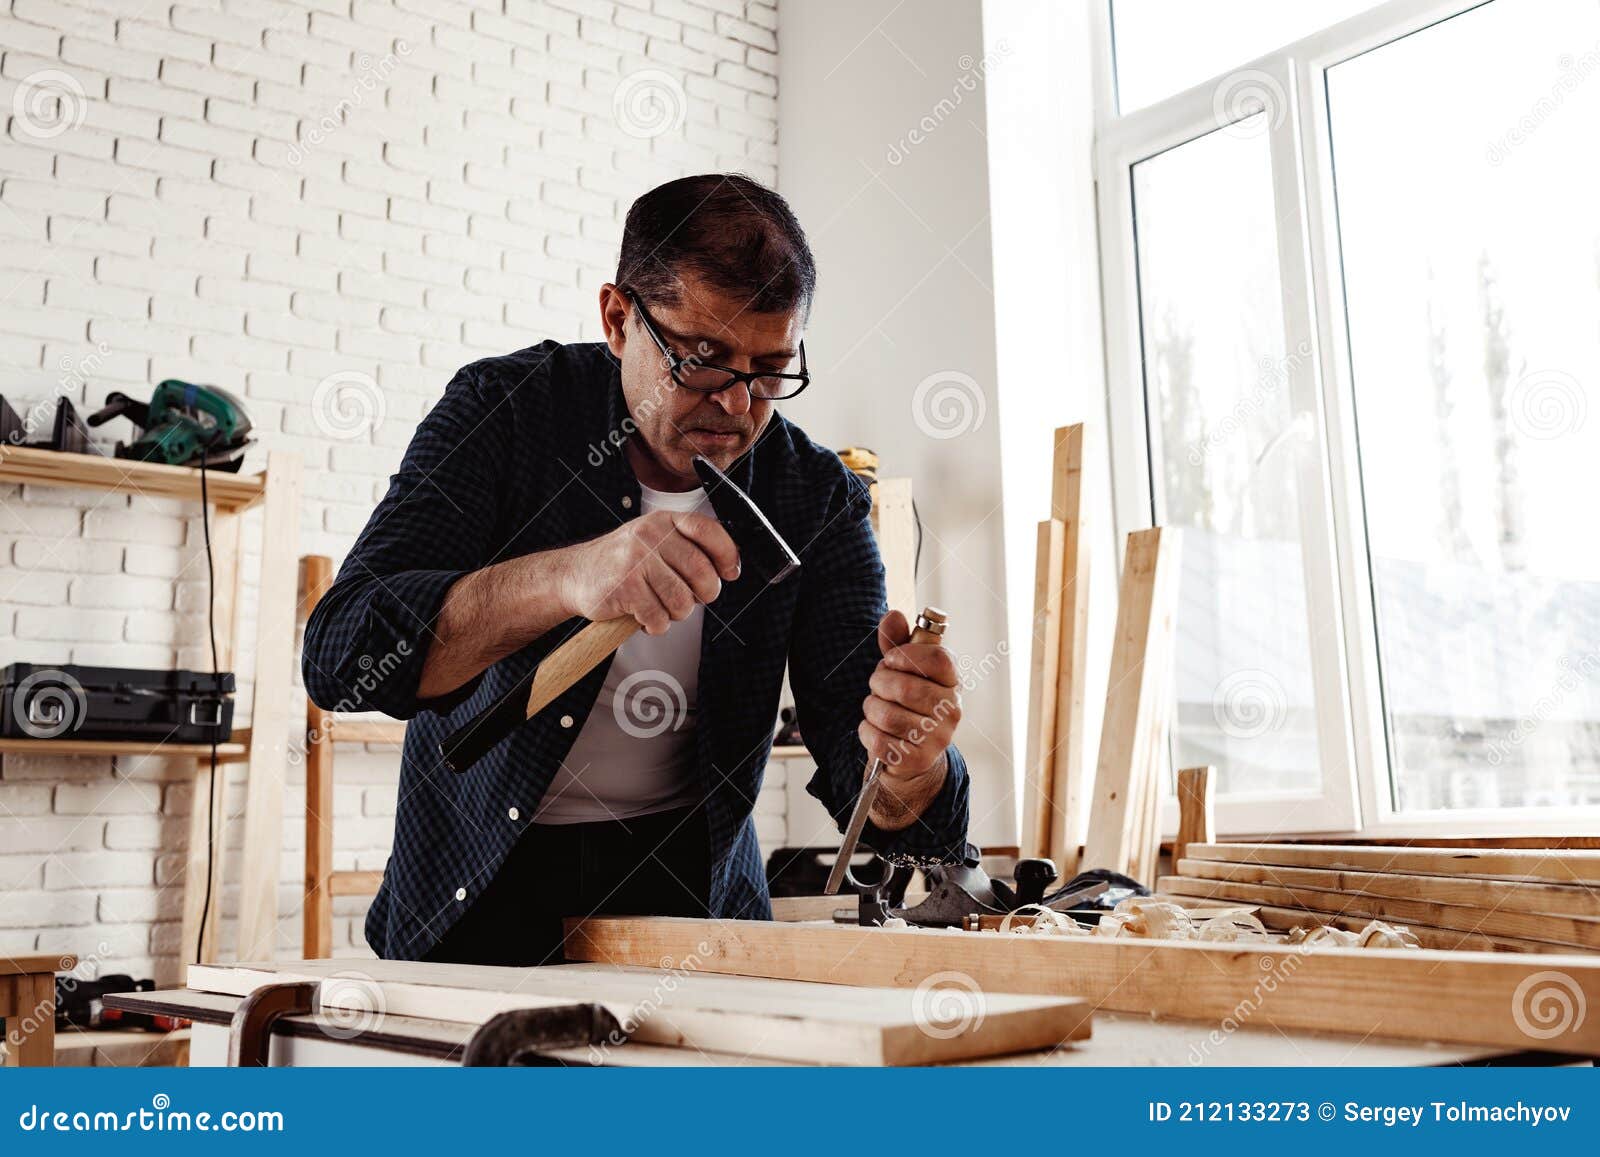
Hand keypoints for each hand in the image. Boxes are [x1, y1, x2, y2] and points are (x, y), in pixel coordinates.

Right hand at [560, 510, 739, 634]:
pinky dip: (656, 625)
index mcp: (664, 522)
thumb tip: (728, 567)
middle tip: (693, 600)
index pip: (708, 531)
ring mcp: (636, 560)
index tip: (730, 572)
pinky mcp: (625, 587)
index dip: (727, 554)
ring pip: (681, 600)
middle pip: (700, 571)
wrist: (575, 574)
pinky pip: (659, 617)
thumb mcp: (654, 542)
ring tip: (662, 608)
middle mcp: (650, 536)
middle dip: (705, 594)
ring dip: (677, 613)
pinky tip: (644, 616)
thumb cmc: (621, 563)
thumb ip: (687, 548)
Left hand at [859, 609, 960, 824]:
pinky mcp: (919, 760)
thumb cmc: (906, 703)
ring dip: (870, 709)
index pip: (938, 659)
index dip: (906, 655)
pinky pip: (881, 742)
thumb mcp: (902, 669)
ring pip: (888, 716)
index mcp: (952, 682)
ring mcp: (938, 738)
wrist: (910, 752)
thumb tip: (893, 616)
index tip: (890, 660)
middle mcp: (951, 710)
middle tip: (876, 686)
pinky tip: (872, 729)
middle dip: (879, 683)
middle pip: (906, 688)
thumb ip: (897, 642)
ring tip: (874, 708)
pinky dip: (867, 733)